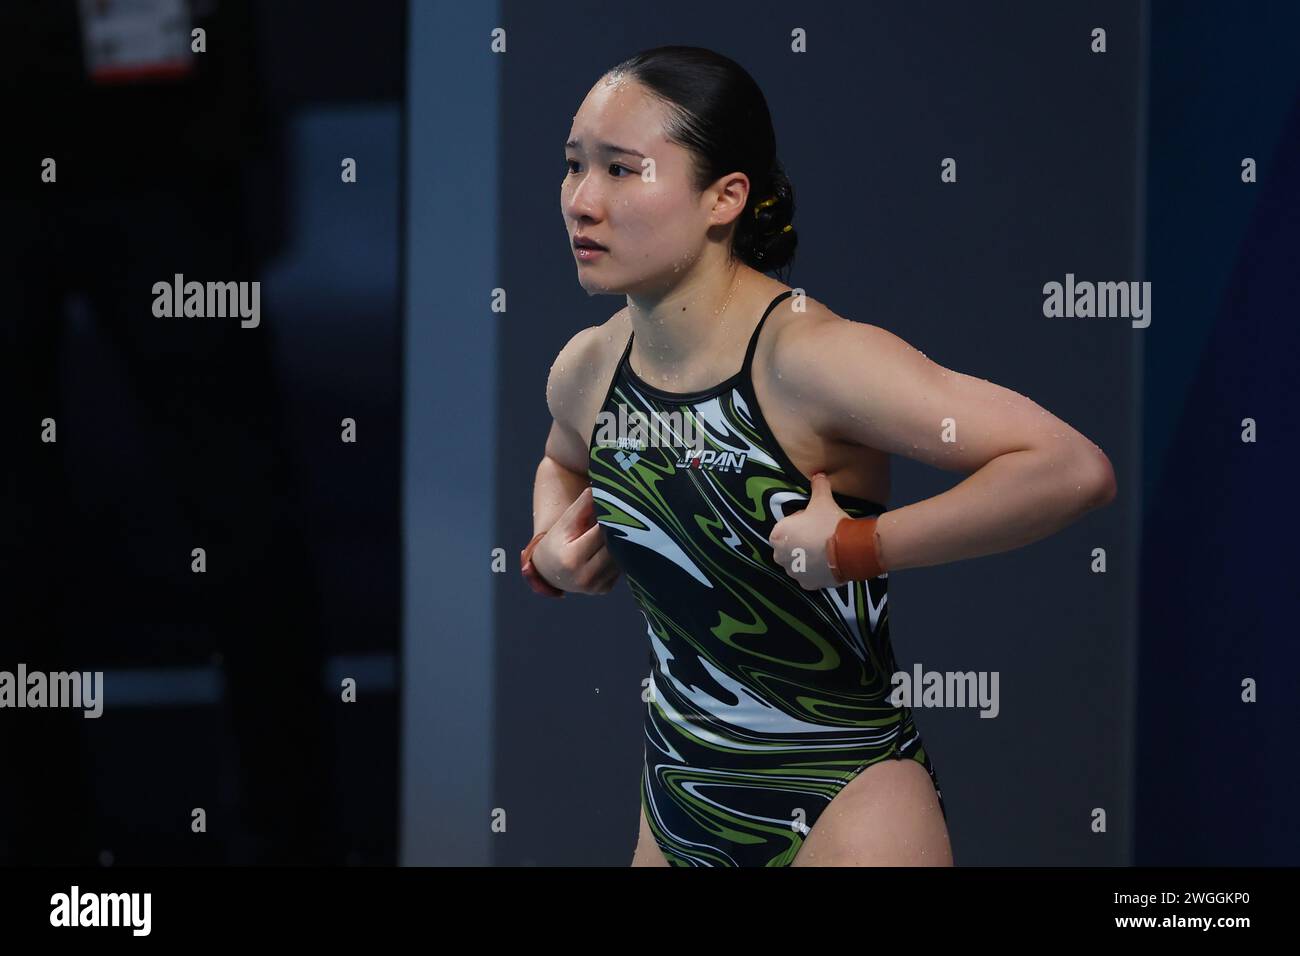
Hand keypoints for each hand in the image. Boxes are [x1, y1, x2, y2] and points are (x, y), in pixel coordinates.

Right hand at [531, 486, 622, 594]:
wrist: (549, 570)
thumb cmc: (557, 541)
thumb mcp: (565, 522)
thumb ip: (582, 506)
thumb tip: (599, 488)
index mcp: (571, 559)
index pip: (601, 534)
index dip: (611, 518)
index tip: (620, 506)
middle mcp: (584, 578)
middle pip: (613, 547)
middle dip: (620, 530)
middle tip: (630, 514)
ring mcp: (595, 587)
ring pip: (620, 558)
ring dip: (624, 543)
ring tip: (627, 527)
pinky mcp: (604, 590)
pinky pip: (619, 568)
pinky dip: (621, 555)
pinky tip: (620, 543)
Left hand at [769, 472, 847, 589]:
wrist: (849, 549)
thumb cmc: (828, 523)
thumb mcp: (823, 500)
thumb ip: (818, 486)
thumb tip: (818, 474)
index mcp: (778, 535)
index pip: (782, 529)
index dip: (797, 525)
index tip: (811, 522)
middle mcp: (780, 557)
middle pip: (787, 548)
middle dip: (798, 543)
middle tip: (818, 536)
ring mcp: (794, 573)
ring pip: (797, 564)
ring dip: (806, 558)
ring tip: (825, 550)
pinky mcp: (808, 585)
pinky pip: (808, 577)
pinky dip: (815, 572)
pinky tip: (827, 564)